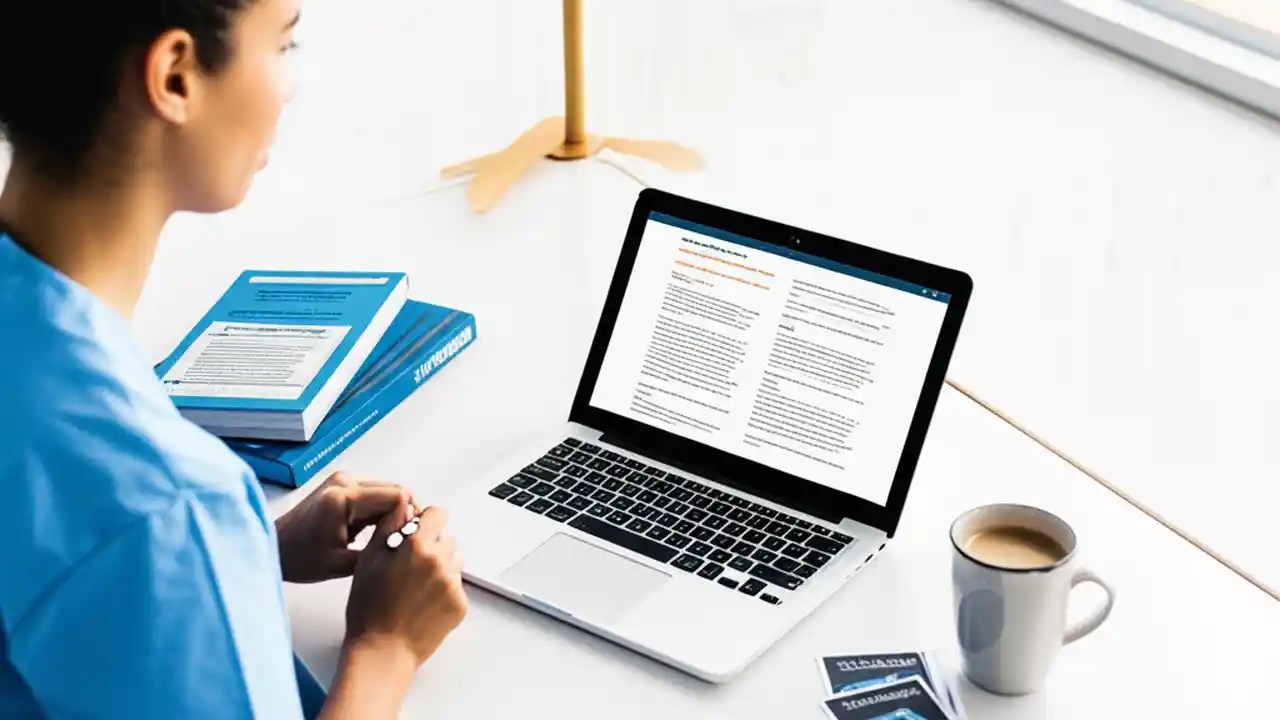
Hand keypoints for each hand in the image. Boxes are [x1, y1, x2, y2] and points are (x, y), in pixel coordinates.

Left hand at [275, 472, 414, 583]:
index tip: (407, 539)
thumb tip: (410, 539)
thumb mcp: (344, 564)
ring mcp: (342, 479)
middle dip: (402, 514)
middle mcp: (344, 480)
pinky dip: (380, 510)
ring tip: (386, 538)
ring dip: (392, 512)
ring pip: (387, 490)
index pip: (398, 495)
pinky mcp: (342, 483)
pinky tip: (374, 531)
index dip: (408, 517)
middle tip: (400, 541)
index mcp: (343, 497)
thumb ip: (380, 549)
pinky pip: (374, 493)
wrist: (274, 549)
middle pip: (395, 489)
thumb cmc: (301, 559)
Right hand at [344, 502, 467, 667]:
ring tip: (416, 587)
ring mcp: (453, 584)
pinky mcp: (460, 604)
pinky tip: (423, 603)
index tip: (417, 532)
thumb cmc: (369, 609)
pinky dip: (444, 590)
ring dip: (440, 567)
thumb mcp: (369, 560)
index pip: (438, 514)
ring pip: (453, 562)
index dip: (426, 522)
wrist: (382, 650)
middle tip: (410, 566)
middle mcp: (441, 562)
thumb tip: (403, 508)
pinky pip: (457, 586)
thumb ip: (389, 528)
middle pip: (446, 538)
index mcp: (418, 547)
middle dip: (431, 546)